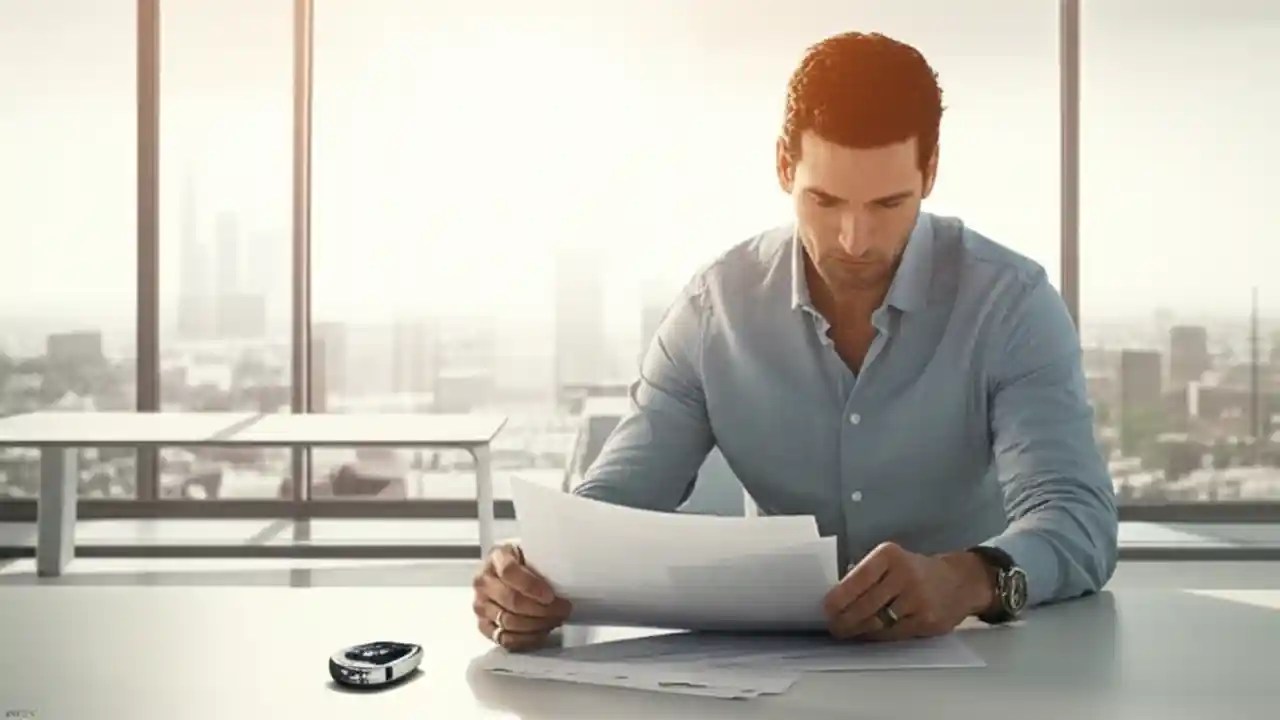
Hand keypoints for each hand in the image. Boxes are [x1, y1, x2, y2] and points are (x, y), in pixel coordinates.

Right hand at [472, 542, 573, 651]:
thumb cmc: (524, 563)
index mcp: (495, 558)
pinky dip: (527, 639)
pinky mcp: (483, 625)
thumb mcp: (531, 552)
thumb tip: (565, 583)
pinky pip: (505, 639)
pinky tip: (542, 633)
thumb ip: (541, 563)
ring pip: (509, 622)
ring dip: (537, 625)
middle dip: (542, 609)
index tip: (551, 595)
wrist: (504, 573)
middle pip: (512, 601)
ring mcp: (480, 605)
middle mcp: (483, 582)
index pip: (510, 572)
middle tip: (563, 610)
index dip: (531, 586)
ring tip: (555, 621)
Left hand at [822, 542, 993, 641]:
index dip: (839, 597)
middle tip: (833, 625)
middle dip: (844, 619)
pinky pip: (893, 633)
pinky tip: (867, 634)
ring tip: (845, 632)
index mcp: (889, 555)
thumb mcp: (891, 561)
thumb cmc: (915, 571)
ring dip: (857, 630)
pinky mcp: (926, 620)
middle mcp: (904, 574)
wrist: (959, 581)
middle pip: (865, 604)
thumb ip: (867, 576)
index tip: (826, 608)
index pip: (857, 579)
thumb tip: (836, 599)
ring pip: (878, 621)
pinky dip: (876, 636)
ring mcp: (917, 599)